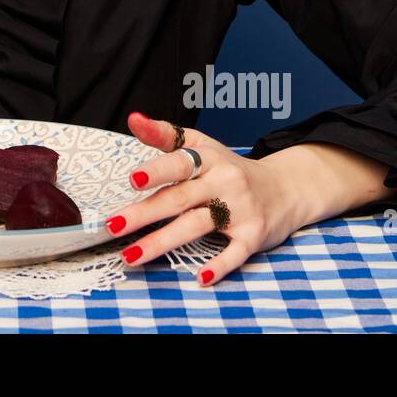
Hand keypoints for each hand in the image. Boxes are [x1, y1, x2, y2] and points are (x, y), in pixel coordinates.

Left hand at [103, 113, 306, 285]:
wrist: (284, 188)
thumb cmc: (229, 168)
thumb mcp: (202, 145)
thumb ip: (166, 135)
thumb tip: (133, 119)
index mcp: (210, 158)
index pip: (180, 162)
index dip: (156, 171)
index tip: (132, 180)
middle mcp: (225, 181)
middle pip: (179, 198)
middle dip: (144, 213)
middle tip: (112, 226)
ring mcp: (240, 209)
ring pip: (197, 226)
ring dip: (162, 242)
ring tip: (131, 255)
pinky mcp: (253, 235)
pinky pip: (235, 253)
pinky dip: (219, 265)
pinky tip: (199, 277)